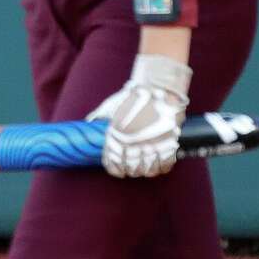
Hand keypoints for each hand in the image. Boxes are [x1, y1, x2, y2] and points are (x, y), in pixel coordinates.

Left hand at [89, 53, 191, 177]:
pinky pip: (166, 163)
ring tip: (147, 166)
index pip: (112, 164)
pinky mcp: (169, 142)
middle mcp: (132, 142)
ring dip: (147, 170)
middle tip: (134, 166)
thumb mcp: (111, 105)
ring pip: (148, 170)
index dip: (116, 169)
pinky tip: (160, 163)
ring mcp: (150, 143)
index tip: (119, 170)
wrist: (157, 87)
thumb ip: (99, 115)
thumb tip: (89, 121)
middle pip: (131, 169)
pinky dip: (163, 166)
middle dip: (131, 170)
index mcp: (116, 135)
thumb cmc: (133, 96)